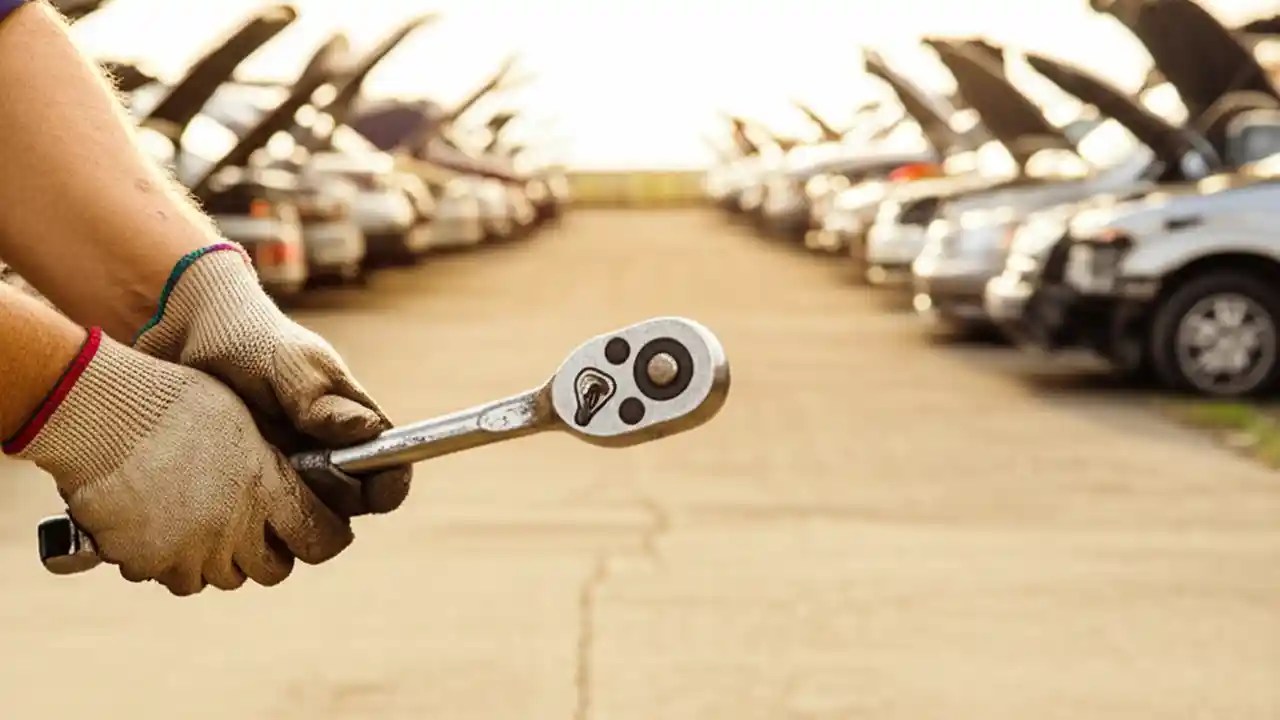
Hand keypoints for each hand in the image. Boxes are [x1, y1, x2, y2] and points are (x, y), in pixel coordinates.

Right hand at [5, 329, 351, 595]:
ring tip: (198, 524)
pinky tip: (156, 527)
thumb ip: (267, 466)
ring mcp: (188, 551)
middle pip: (271, 570)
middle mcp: (234, 529)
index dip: (325, 538)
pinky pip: (165, 575)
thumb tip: (281, 484)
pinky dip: (165, 561)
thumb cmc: (173, 402)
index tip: (322, 533)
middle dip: (267, 555)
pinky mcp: (145, 563)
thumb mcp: (241, 423)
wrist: (102, 414)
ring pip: (217, 578)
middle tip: (254, 532)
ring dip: (214, 560)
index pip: (320, 538)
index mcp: (266, 489)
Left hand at [134, 244, 410, 515]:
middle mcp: (324, 455)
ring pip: (303, 519)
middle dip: (327, 497)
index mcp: (351, 423)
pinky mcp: (247, 487)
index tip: (370, 490)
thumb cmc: (246, 338)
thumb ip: (320, 398)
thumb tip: (368, 431)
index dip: (388, 487)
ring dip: (286, 506)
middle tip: (293, 463)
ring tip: (251, 462)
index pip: (390, 467)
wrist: (180, 337)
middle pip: (348, 505)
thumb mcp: (286, 363)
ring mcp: (285, 473)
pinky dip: (248, 510)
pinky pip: (258, 520)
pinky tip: (225, 479)